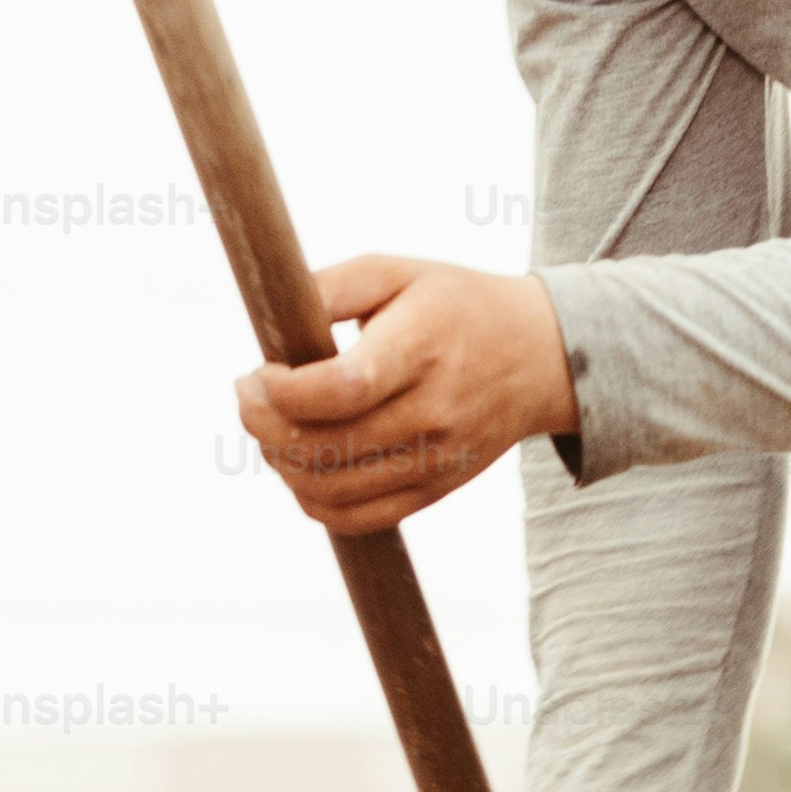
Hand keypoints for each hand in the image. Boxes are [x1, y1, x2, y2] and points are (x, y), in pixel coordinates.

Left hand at [231, 256, 578, 535]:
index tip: (257, 372)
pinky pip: (356, 518)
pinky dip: (311, 499)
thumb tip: (270, 321)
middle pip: (326, 446)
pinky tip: (298, 464)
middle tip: (247, 396)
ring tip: (269, 427)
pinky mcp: (435, 490)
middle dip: (264, 425)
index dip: (283, 392)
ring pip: (332, 490)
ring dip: (280, 463)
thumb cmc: (456, 305)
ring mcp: (437, 460)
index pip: (342, 389)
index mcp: (422, 349)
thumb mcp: (397, 273)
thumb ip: (331, 288)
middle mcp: (434, 413)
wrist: (542, 356)